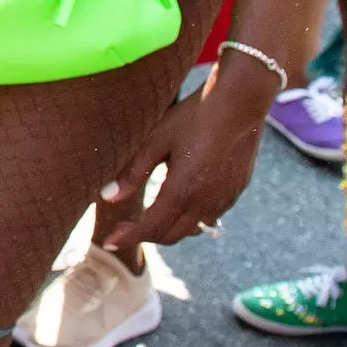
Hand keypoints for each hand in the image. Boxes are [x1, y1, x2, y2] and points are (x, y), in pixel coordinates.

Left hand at [99, 62, 271, 253]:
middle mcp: (206, 202)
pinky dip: (192, 217)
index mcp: (183, 190)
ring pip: (192, 229)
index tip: (109, 241)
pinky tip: (182, 200)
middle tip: (126, 225)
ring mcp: (224, 199)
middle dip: (146, 235)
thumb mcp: (156, 140)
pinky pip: (210, 216)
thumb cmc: (193, 117)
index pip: (151, 228)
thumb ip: (132, 171)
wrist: (238, 104)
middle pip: (170, 235)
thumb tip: (107, 197)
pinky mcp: (236, 192)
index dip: (128, 237)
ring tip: (152, 215)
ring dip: (170, 228)